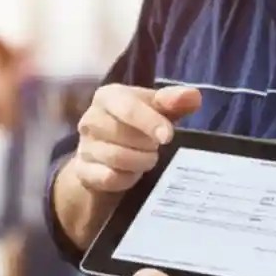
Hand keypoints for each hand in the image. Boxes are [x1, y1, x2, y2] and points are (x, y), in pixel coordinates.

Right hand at [71, 84, 201, 192]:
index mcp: (108, 96)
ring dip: (140, 162)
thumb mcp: (157, 110)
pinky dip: (126, 179)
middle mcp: (90, 119)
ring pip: (115, 158)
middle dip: (146, 144)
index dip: (149, 121)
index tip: (168, 136)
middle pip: (121, 134)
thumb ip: (174, 101)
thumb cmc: (138, 125)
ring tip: (148, 159)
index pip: (127, 106)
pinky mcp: (83, 171)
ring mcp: (84, 146)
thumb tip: (193, 96)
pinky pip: (108, 178)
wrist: (109, 156)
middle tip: (157, 147)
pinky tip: (133, 174)